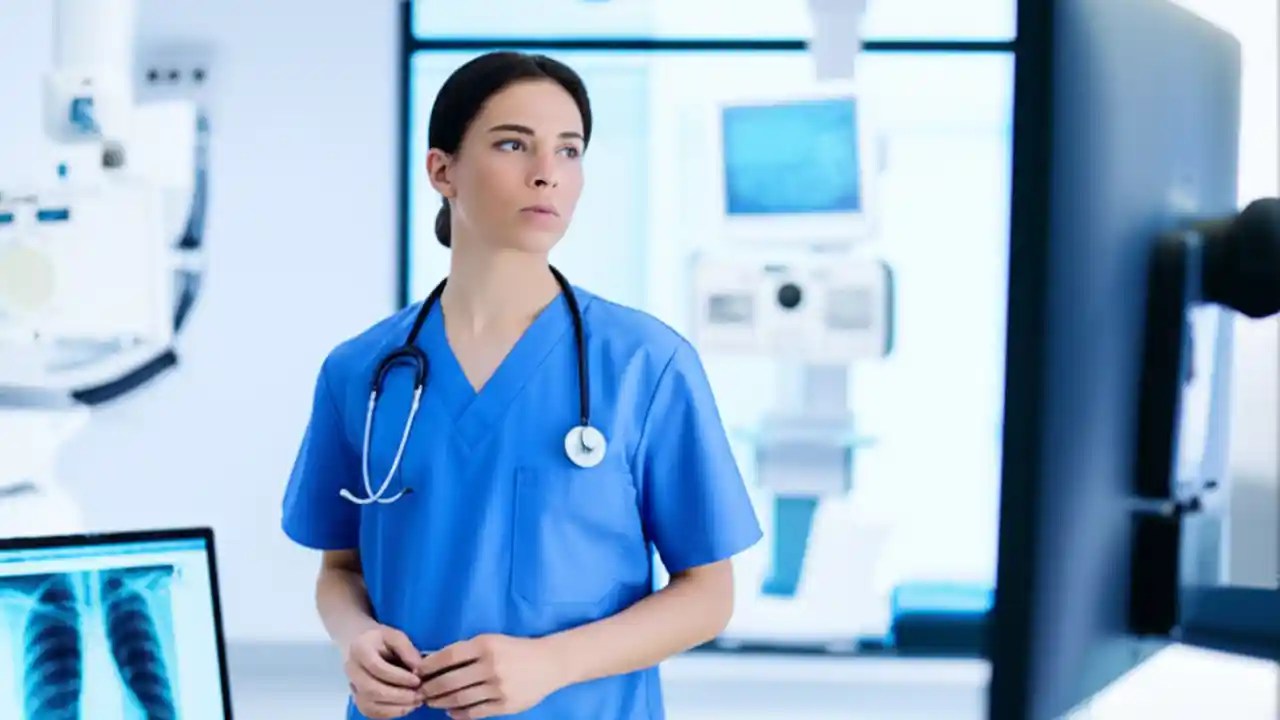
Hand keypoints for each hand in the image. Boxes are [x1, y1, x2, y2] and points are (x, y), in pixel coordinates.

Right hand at [342, 625, 424, 718]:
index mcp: (359, 649)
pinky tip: (406, 707)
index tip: (417, 680)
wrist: (358, 641)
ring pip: (369, 705)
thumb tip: (420, 670)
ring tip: (416, 702)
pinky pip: (370, 712)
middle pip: (370, 689)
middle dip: (398, 696)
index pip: (376, 667)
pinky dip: (389, 713)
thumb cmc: (380, 639)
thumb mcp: (396, 636)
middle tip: (419, 695)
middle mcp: (351, 670)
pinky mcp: (357, 698)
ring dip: (395, 708)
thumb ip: (408, 651)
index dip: (398, 677)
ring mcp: (352, 686)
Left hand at [418, 634, 567, 718]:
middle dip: (430, 688)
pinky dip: (459, 714)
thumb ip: (466, 651)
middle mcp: (491, 666)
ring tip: (432, 702)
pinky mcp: (506, 705)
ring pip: (460, 699)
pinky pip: (475, 712)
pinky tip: (451, 712)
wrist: (550, 663)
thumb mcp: (492, 641)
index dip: (429, 666)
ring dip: (441, 702)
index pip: (448, 656)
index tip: (417, 672)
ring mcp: (499, 687)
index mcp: (486, 645)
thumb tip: (433, 662)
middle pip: (450, 681)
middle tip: (420, 692)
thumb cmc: (516, 649)